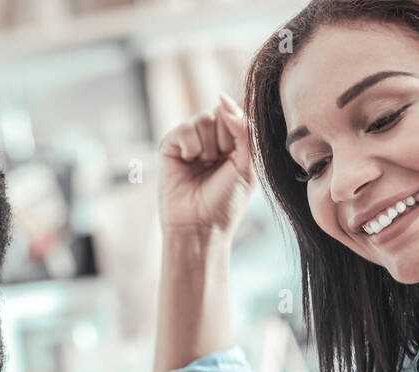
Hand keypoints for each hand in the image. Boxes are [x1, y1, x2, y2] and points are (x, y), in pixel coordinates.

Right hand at [158, 92, 256, 233]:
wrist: (200, 226)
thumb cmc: (227, 201)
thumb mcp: (247, 165)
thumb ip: (244, 129)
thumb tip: (224, 98)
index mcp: (235, 141)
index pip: (238, 112)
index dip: (239, 128)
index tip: (237, 154)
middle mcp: (213, 138)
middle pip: (221, 112)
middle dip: (225, 141)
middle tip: (219, 165)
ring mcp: (191, 140)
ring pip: (203, 119)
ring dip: (208, 147)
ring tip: (204, 167)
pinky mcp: (171, 145)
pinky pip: (185, 129)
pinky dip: (191, 147)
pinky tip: (189, 162)